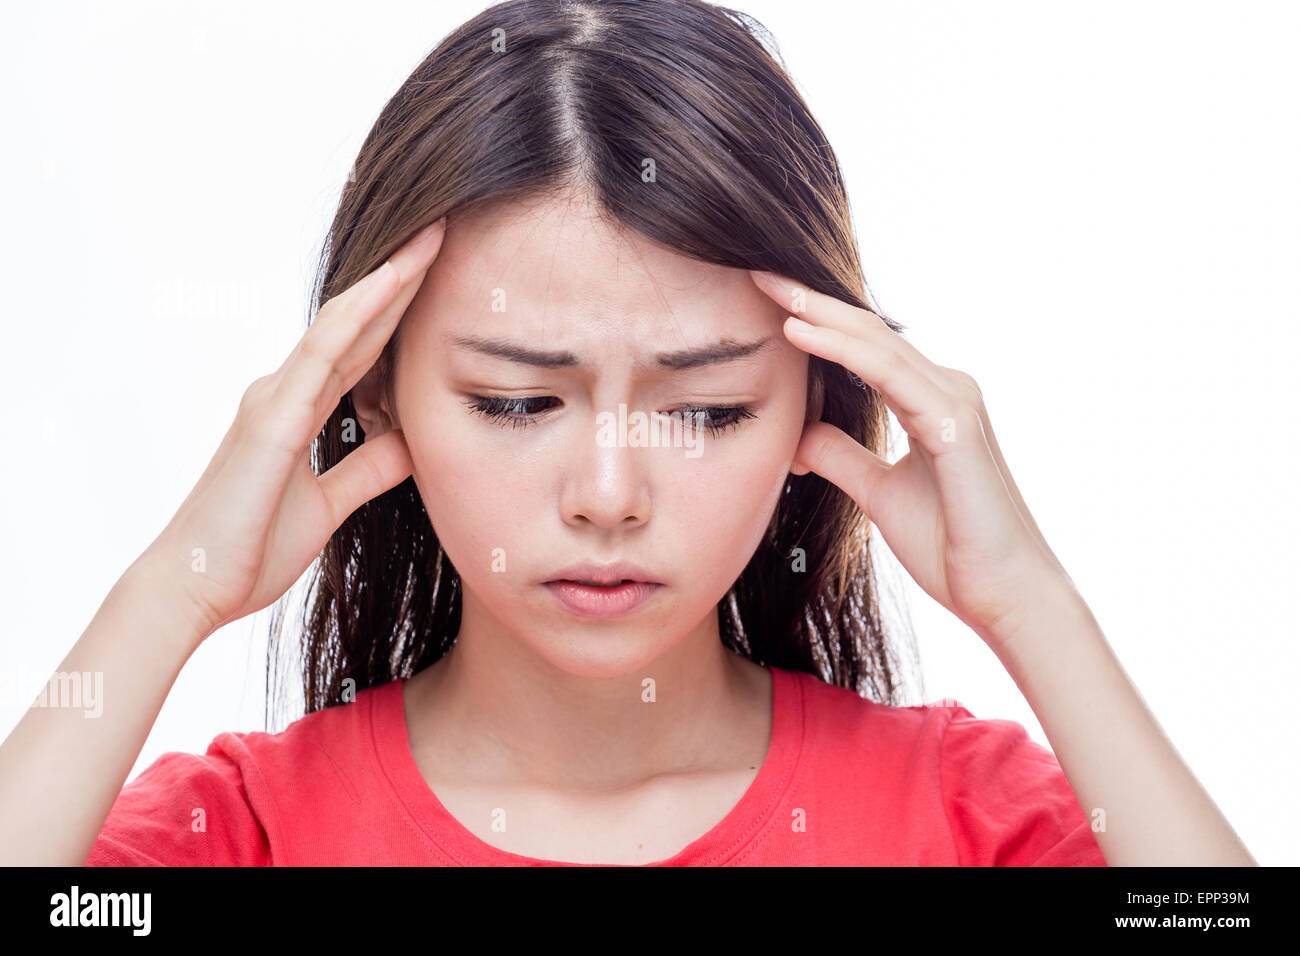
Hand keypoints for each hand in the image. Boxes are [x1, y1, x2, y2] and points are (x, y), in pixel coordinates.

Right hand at [139, 218, 447, 636]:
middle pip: (357, 325)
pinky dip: (356, 317)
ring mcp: (275, 399)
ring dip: (388, 281)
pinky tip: (388, 286)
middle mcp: (286, 392)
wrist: (196, 587)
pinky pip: (320, 356)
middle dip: (403, 281)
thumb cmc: (251, 548)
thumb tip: (412, 444)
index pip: (363, 350)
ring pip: (342, 324)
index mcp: (299, 410)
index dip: (402, 312)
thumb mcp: (331, 504)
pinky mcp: (271, 419)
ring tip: (430, 241)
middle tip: (444, 234)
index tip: (443, 277)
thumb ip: (368, 468)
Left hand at [750, 269, 1073, 646]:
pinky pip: (889, 376)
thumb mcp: (879, 493)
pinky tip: (801, 334)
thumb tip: (799, 438)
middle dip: (811, 302)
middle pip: (868, 333)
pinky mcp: (954, 425)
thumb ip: (843, 458)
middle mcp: (947, 390)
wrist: (1002, 596)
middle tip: (756, 272)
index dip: (816, 322)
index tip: (764, 301)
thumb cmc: (952, 547)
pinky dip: (842, 352)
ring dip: (819, 315)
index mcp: (931, 402)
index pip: (864, 349)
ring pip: (876, 344)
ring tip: (769, 289)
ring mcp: (955, 402)